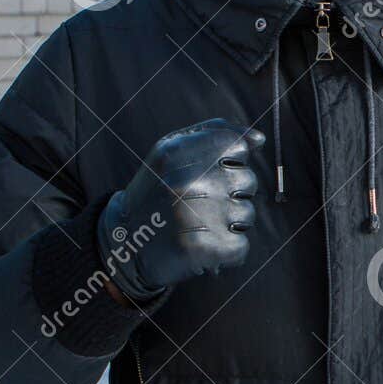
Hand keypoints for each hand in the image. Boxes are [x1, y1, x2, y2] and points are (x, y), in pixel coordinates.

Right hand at [97, 118, 264, 300]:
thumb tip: (259, 139)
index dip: (230, 161)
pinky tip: (202, 245)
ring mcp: (197, 216)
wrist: (124, 241)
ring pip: (247, 214)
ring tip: (198, 224)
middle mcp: (188, 181)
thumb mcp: (173, 150)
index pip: (238, 147)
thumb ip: (217, 133)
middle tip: (199, 202)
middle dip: (231, 192)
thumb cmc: (158, 190)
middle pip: (248, 180)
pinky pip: (241, 246)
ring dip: (229, 222)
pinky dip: (227, 250)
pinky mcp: (205, 249)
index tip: (209, 172)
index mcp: (178, 152)